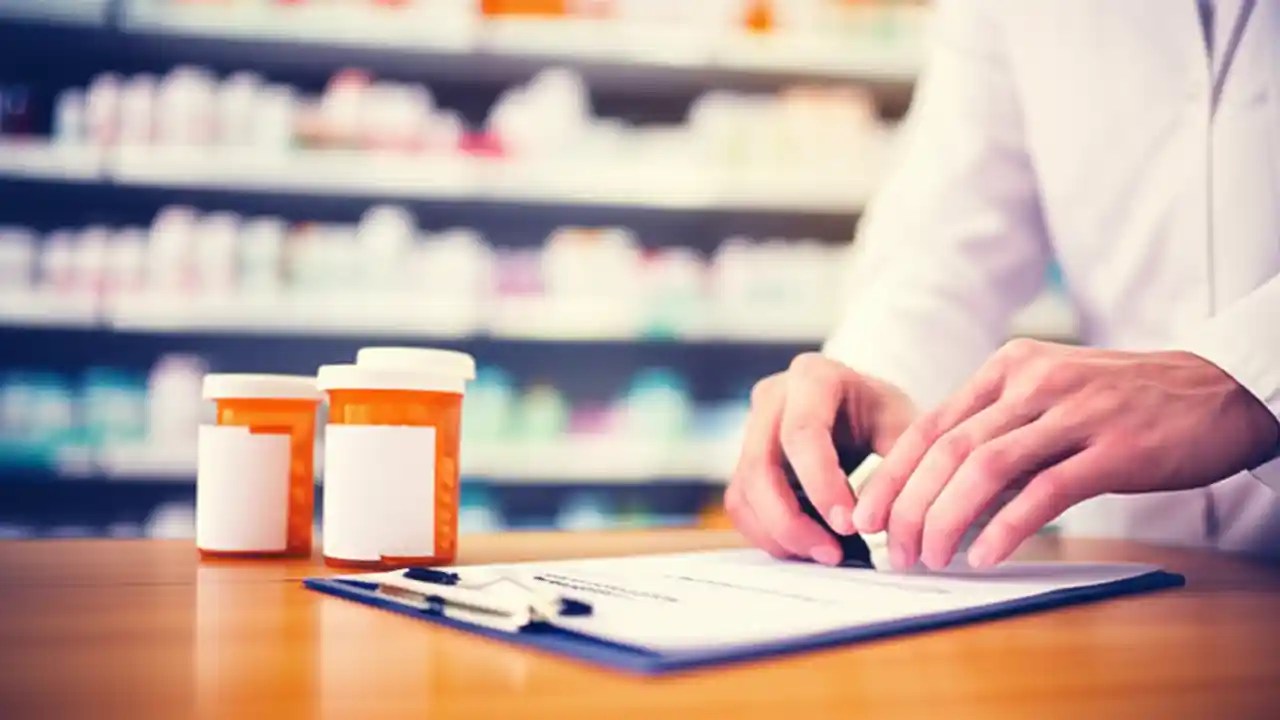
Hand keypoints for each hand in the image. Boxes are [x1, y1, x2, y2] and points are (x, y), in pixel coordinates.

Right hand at [725, 353, 916, 564]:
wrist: (861, 406)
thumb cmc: (883, 414)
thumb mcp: (904, 426)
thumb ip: (900, 466)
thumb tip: (880, 521)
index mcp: (813, 376)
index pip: (802, 433)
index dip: (821, 484)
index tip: (850, 525)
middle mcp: (772, 398)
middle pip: (760, 468)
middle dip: (793, 522)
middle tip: (834, 554)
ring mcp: (751, 430)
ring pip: (744, 493)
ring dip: (780, 535)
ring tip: (827, 554)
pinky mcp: (745, 462)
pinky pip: (742, 507)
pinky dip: (771, 535)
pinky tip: (809, 546)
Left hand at [853, 339, 1279, 570]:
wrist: (1216, 391)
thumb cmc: (1122, 403)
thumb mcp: (1049, 397)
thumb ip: (997, 431)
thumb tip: (940, 492)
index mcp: (1009, 369)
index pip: (931, 425)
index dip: (892, 475)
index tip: (867, 515)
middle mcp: (1033, 383)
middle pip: (948, 449)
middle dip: (910, 506)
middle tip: (894, 551)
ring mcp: (1074, 413)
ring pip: (985, 469)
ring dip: (947, 520)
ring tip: (930, 558)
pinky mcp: (1113, 449)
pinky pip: (1045, 492)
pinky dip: (1006, 527)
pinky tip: (983, 555)